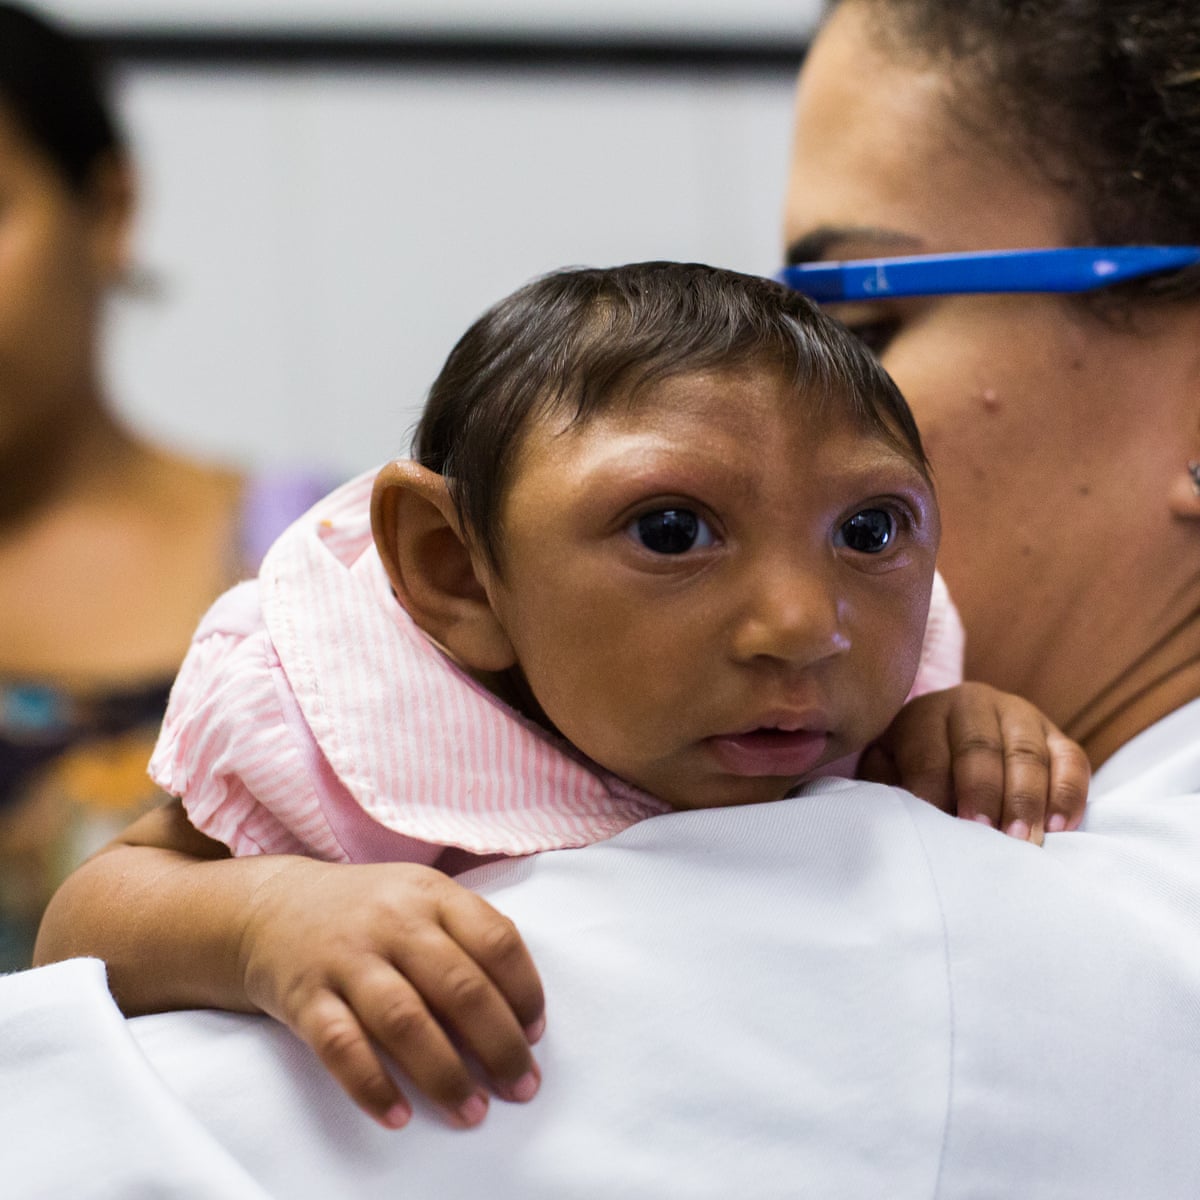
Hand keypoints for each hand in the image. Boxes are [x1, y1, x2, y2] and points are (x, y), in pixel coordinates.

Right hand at [236, 856, 544, 1129]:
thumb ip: (470, 933)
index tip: (535, 1034)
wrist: (270, 908)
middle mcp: (393, 920)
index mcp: (431, 894)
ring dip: (444, 1074)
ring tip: (470, 1111)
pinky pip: (341, 1047)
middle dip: (499, 1045)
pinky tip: (399, 1115)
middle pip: (459, 988)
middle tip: (520, 1085)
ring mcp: (347, 957)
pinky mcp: (305, 996)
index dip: (524, 992)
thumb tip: (521, 1007)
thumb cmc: (368, 912)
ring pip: (405, 1021)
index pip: (496, 941)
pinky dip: (372, 1085)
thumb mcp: (421, 897)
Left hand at [858, 683, 1089, 844]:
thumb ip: (887, 784)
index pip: (929, 752)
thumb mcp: (889, 767)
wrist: (954, 735)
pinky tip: (1060, 826)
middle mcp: (973, 704)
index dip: (934, 791)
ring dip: (1027, 799)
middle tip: (986, 833)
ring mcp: (1019, 715)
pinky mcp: (1055, 734)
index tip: (941, 827)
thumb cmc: (914, 764)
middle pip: (980, 748)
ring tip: (1025, 840)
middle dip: (984, 794)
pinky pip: (1071, 759)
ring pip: (1027, 753)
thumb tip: (895, 811)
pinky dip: (1069, 792)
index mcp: (925, 713)